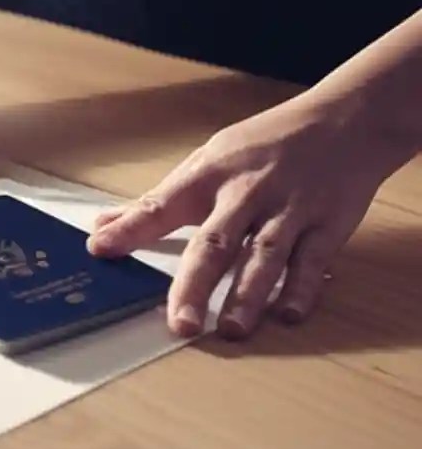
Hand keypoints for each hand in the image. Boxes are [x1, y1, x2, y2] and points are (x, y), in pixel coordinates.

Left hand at [85, 94, 415, 339]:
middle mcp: (247, 193)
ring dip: (248, 294)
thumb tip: (103, 228)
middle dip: (195, 283)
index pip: (162, 204)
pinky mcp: (330, 222)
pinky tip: (288, 314)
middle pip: (217, 241)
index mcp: (209, 175)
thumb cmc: (265, 146)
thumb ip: (158, 201)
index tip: (100, 250)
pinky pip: (314, 260)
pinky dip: (302, 288)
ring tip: (230, 330)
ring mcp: (290, 209)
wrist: (348, 119)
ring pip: (266, 254)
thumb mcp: (207, 161)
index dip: (131, 228)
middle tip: (180, 323)